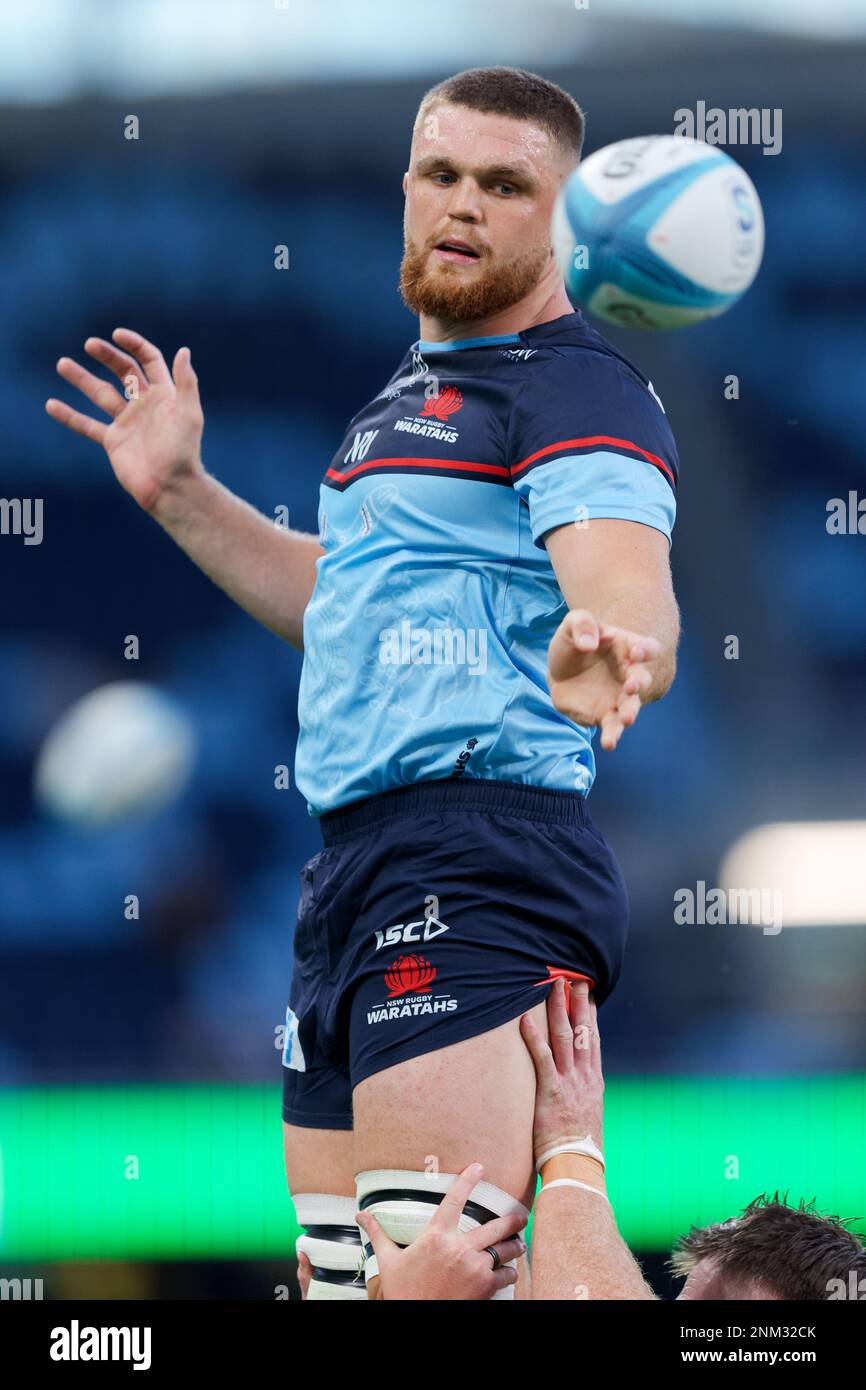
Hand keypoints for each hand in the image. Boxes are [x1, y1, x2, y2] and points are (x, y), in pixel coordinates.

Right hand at [45, 328, 204, 517]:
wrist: (170, 488)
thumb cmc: (184, 453)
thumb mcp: (189, 415)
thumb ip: (187, 383)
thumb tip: (184, 350)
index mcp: (164, 394)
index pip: (148, 360)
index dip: (134, 345)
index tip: (117, 335)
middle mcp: (144, 404)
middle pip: (123, 371)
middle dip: (107, 356)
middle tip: (90, 344)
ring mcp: (127, 422)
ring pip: (100, 394)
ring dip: (82, 379)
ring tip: (62, 364)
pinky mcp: (113, 441)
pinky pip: (87, 425)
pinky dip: (70, 416)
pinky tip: (51, 405)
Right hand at [356, 1163, 526, 1299]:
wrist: (416, 1318)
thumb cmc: (403, 1291)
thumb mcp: (389, 1261)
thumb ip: (379, 1234)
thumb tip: (362, 1216)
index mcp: (435, 1236)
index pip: (454, 1199)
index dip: (468, 1180)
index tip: (479, 1167)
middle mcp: (458, 1248)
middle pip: (494, 1226)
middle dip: (512, 1220)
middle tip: (520, 1216)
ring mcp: (474, 1267)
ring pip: (505, 1249)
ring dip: (515, 1246)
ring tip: (520, 1243)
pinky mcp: (484, 1287)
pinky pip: (506, 1274)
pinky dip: (509, 1273)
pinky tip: (509, 1272)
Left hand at [521, 977, 603, 1167]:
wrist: (578, 1167)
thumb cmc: (579, 1148)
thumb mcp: (587, 1118)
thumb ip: (581, 1099)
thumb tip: (575, 1093)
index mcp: (594, 1082)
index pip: (595, 1041)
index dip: (592, 1017)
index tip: (590, 997)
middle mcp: (585, 1077)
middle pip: (584, 1031)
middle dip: (580, 1003)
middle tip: (576, 979)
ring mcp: (569, 1082)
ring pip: (566, 1036)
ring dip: (559, 1009)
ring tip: (554, 985)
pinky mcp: (551, 1091)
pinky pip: (542, 1058)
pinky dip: (534, 1037)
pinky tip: (525, 1019)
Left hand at [547, 609, 660, 749]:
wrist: (561, 671)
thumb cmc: (574, 643)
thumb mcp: (573, 623)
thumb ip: (582, 624)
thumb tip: (589, 644)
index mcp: (627, 648)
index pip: (647, 648)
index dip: (647, 650)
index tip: (636, 652)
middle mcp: (629, 674)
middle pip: (642, 680)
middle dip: (639, 683)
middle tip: (632, 686)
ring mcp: (619, 697)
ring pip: (631, 707)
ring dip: (631, 713)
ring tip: (628, 719)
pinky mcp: (606, 715)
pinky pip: (612, 727)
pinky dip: (612, 736)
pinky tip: (610, 744)